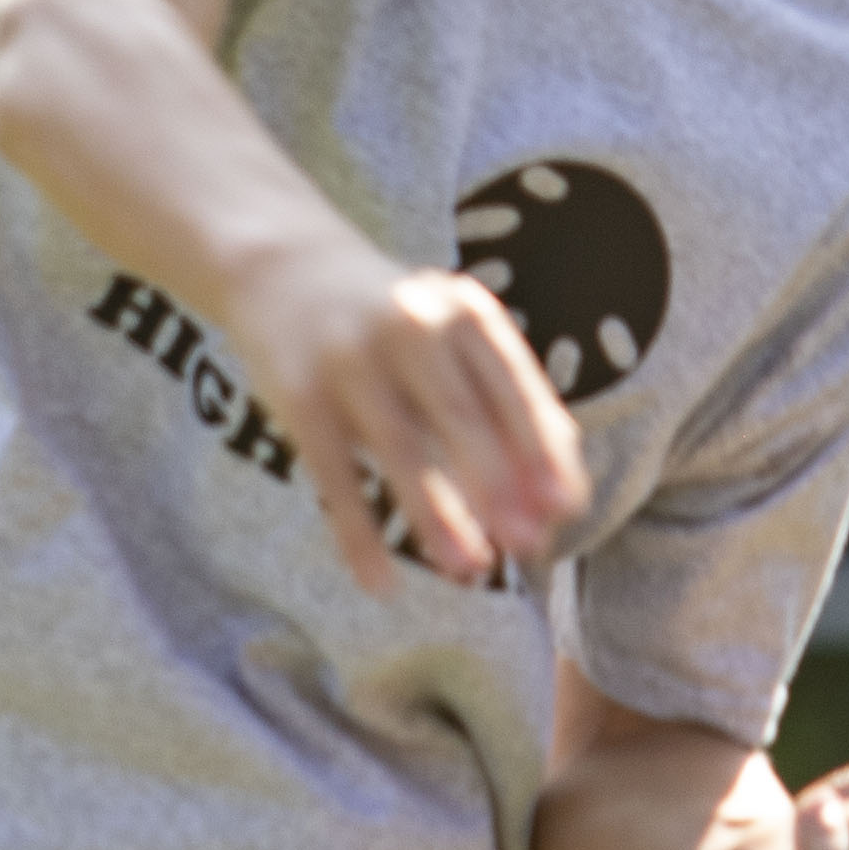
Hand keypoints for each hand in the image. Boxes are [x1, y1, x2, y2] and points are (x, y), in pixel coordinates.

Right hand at [243, 254, 587, 595]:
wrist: (283, 267)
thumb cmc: (394, 323)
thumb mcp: (456, 337)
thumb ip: (507, 402)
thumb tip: (559, 499)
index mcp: (463, 312)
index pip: (514, 388)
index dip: (541, 452)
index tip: (565, 510)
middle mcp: (409, 324)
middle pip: (462, 416)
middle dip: (499, 487)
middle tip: (527, 548)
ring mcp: (349, 357)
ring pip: (400, 447)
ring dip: (437, 516)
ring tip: (468, 572)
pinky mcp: (298, 394)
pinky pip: (333, 475)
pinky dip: (358, 534)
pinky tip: (382, 582)